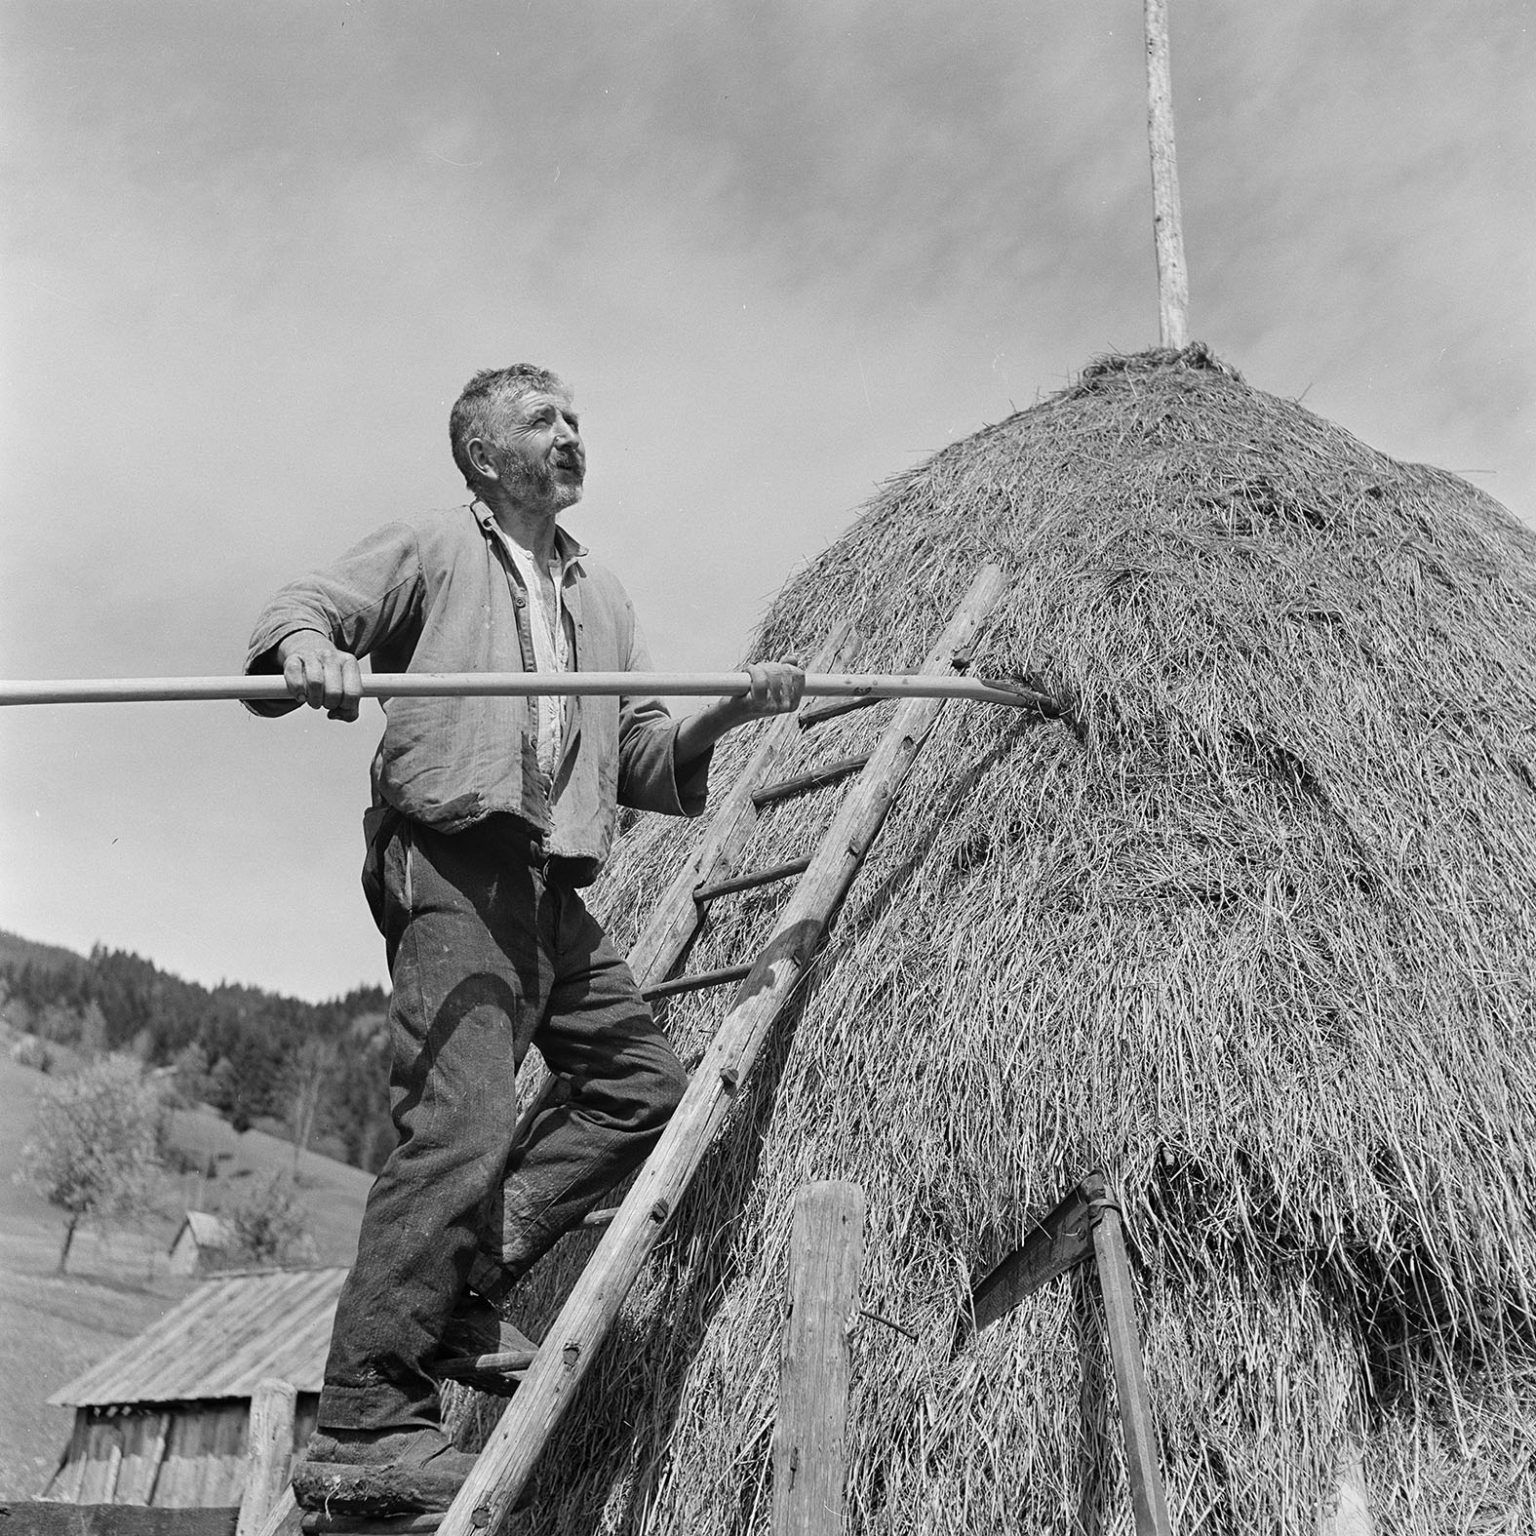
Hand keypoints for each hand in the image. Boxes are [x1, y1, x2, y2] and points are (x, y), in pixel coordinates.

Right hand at [277, 630, 363, 720]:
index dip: (346, 706)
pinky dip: (298, 692)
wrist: (308, 647)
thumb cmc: (330, 674)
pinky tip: (301, 696)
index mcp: (349, 662)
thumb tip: (335, 715)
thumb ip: (350, 709)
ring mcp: (311, 656)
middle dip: (329, 704)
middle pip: (334, 691)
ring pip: (316, 683)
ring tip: (314, 700)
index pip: (353, 693)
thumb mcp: (346, 686)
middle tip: (325, 702)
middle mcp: (331, 656)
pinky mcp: (293, 659)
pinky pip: (295, 679)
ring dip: (314, 700)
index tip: (340, 705)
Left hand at [672, 657, 806, 765]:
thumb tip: (794, 659)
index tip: (773, 669)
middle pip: (785, 671)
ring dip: (760, 667)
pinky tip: (747, 672)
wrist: (728, 713)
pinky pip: (760, 680)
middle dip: (770, 665)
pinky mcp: (755, 704)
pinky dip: (753, 670)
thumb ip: (784, 672)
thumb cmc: (749, 697)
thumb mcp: (770, 684)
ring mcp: (770, 707)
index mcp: (792, 703)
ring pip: (773, 673)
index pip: (798, 674)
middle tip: (758, 670)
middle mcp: (784, 707)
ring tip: (752, 673)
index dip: (786, 666)